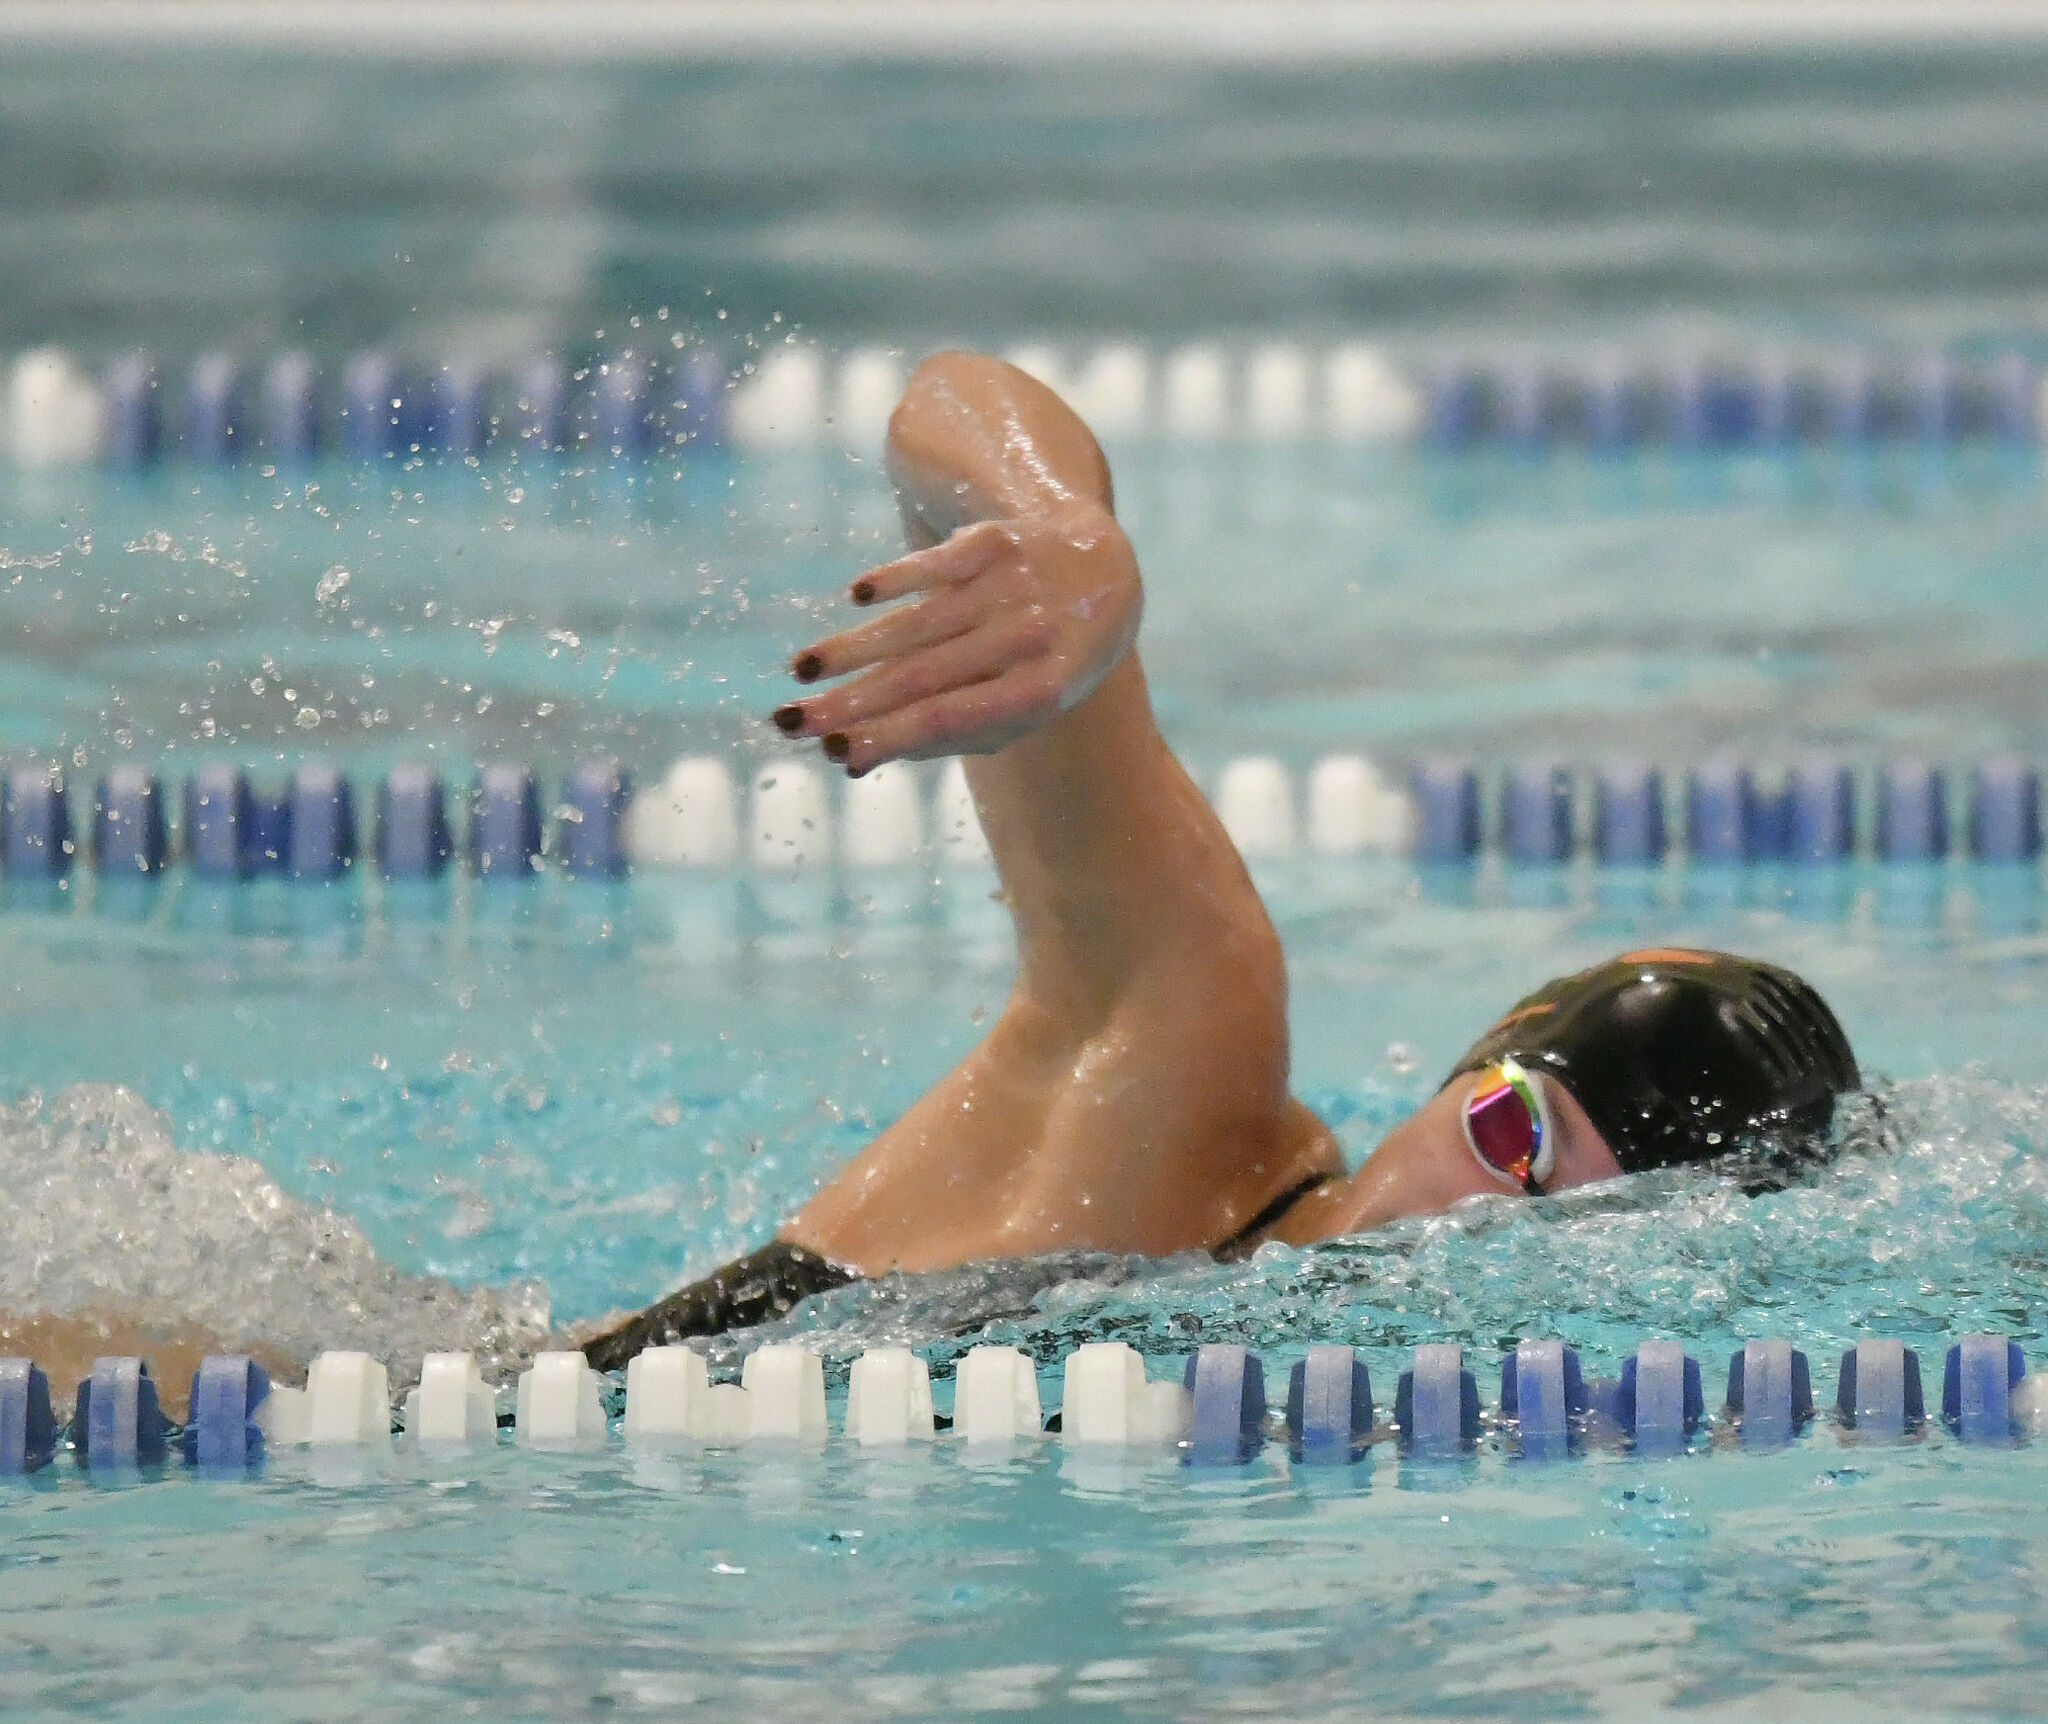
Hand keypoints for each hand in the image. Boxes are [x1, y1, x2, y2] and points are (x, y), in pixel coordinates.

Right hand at [771, 500, 1141, 774]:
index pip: (949, 718)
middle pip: (923, 674)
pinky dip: (896, 577)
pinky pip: (936, 562)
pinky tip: (856, 597)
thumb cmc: (1044, 659)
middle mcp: (1030, 636)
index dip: (889, 735)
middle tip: (790, 720)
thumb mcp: (1020, 707)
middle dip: (851, 700)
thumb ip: (949, 735)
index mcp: (1040, 691)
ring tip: (803, 668)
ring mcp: (1014, 585)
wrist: (1102, 570)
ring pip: (919, 621)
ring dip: (854, 646)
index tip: (834, 750)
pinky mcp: (996, 540)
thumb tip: (852, 758)